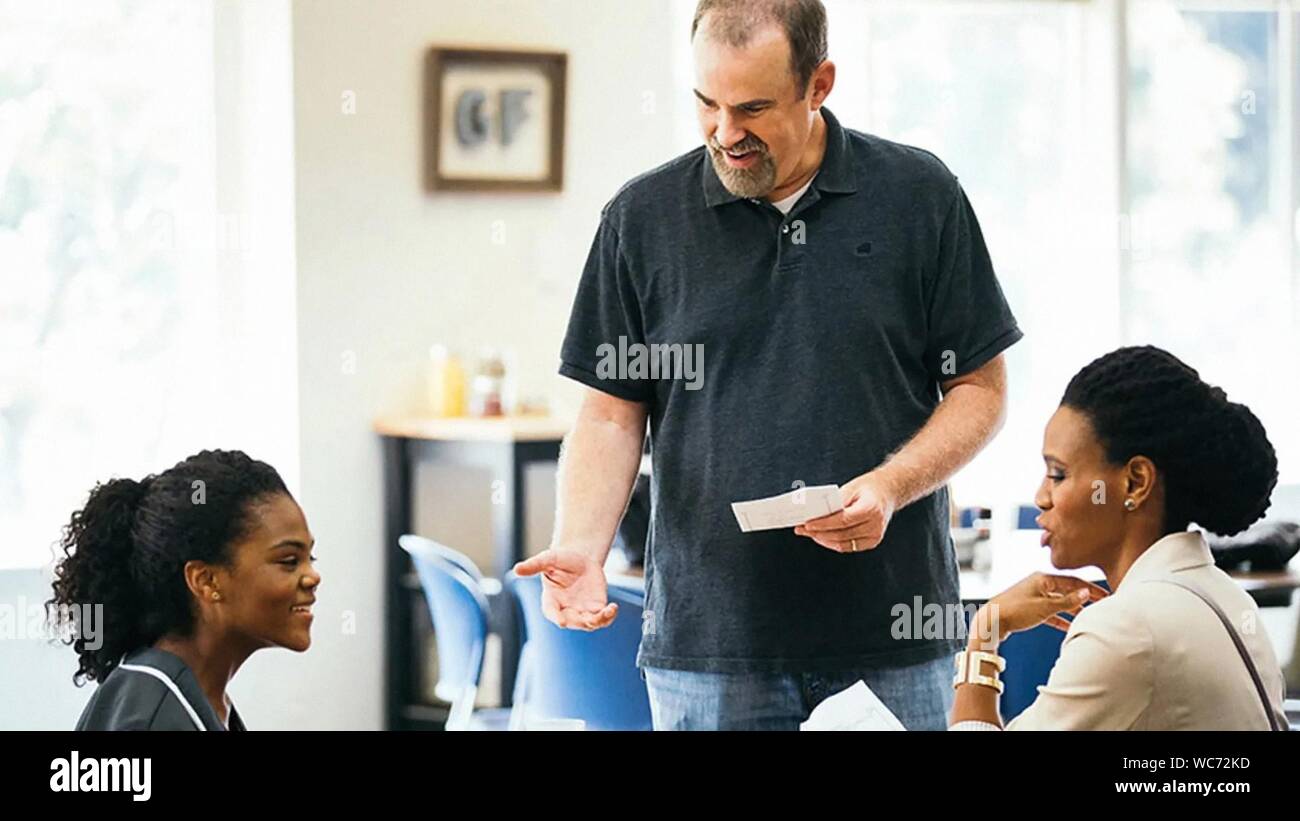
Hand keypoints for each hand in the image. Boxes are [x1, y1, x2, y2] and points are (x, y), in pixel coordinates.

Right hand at [512, 548, 617, 630]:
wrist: (581, 558)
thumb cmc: (561, 559)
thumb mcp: (547, 559)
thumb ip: (534, 565)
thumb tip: (516, 569)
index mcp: (551, 600)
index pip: (551, 611)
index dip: (556, 617)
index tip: (561, 621)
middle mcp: (565, 609)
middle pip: (572, 621)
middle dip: (580, 621)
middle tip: (590, 617)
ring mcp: (581, 611)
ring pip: (589, 623)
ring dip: (598, 621)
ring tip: (607, 611)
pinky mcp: (596, 608)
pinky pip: (602, 618)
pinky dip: (608, 617)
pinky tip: (613, 608)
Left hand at [794, 473, 895, 552]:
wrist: (889, 491)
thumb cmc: (869, 487)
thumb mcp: (852, 487)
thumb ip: (835, 501)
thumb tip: (815, 512)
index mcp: (871, 509)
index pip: (842, 520)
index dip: (823, 524)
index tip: (807, 524)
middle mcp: (875, 525)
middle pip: (841, 534)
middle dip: (818, 533)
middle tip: (801, 529)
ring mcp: (875, 536)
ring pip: (843, 544)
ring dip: (823, 539)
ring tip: (808, 532)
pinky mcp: (872, 542)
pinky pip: (848, 546)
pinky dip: (833, 542)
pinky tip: (821, 537)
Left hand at [973, 573, 1108, 646]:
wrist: (990, 621)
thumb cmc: (1015, 610)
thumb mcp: (1045, 606)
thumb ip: (1067, 601)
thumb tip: (1088, 593)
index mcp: (1043, 579)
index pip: (1073, 581)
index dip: (1091, 589)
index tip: (1106, 595)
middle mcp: (1038, 584)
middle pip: (1067, 590)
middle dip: (1084, 598)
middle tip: (1102, 606)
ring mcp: (1033, 596)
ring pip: (1059, 602)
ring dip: (1073, 609)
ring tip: (1088, 617)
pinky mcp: (1028, 608)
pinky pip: (1049, 611)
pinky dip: (1059, 618)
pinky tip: (1069, 626)